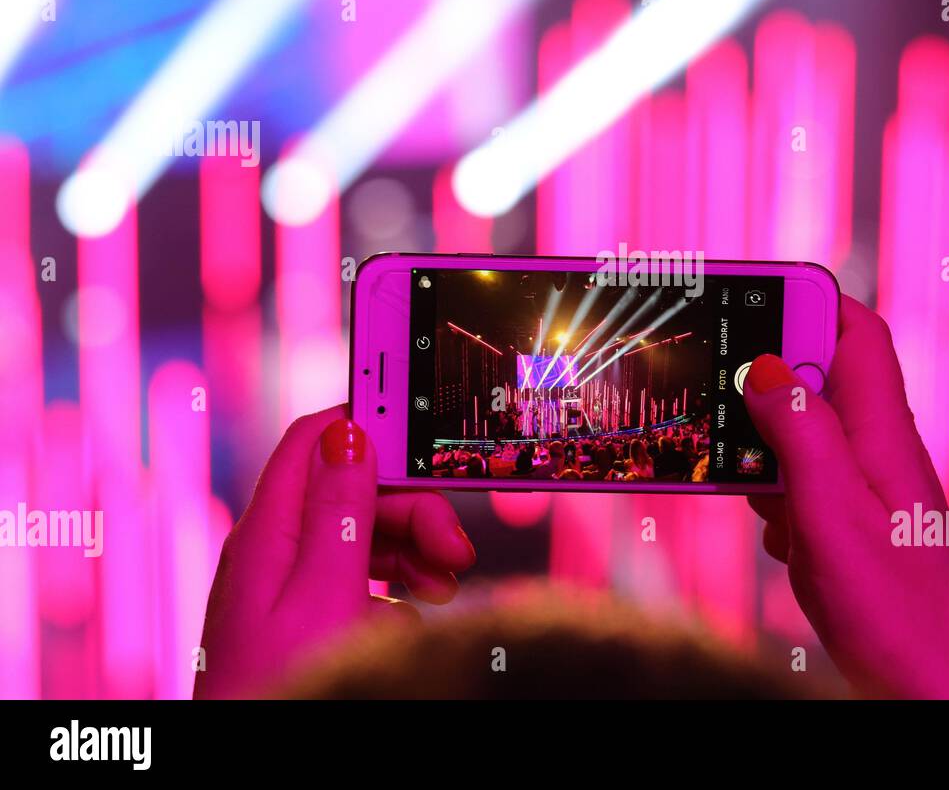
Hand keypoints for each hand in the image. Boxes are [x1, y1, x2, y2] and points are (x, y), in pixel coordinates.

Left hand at [195, 405, 476, 697]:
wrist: (258, 766)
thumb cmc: (284, 687)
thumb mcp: (323, 594)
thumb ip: (339, 511)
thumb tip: (349, 434)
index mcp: (271, 531)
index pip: (317, 439)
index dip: (372, 427)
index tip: (426, 442)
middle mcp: (276, 548)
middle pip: (354, 488)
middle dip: (412, 509)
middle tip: (454, 549)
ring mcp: (289, 584)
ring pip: (363, 533)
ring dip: (411, 548)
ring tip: (443, 584)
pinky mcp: (305, 615)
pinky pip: (358, 576)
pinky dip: (393, 586)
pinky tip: (408, 614)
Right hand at [742, 295, 948, 698]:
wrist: (930, 693)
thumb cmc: (899, 611)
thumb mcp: (836, 511)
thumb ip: (802, 432)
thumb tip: (769, 365)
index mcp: (883, 434)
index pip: (858, 334)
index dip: (813, 301)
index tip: (757, 291)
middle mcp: (874, 454)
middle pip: (818, 379)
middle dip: (767, 377)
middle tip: (716, 377)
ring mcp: (861, 493)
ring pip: (800, 435)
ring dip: (762, 443)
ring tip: (728, 455)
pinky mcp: (845, 531)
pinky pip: (798, 487)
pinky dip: (771, 494)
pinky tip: (769, 523)